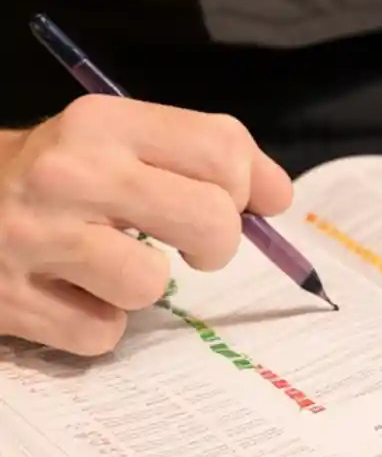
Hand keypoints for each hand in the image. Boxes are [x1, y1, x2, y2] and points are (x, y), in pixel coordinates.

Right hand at [0, 96, 292, 355]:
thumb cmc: (49, 178)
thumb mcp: (110, 142)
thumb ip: (197, 157)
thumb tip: (279, 197)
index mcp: (101, 123)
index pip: (221, 149)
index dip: (251, 185)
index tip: (247, 203)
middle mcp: (68, 174)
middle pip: (210, 219)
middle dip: (217, 243)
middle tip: (193, 244)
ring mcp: (32, 238)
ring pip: (154, 285)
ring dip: (141, 286)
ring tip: (104, 264)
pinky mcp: (9, 301)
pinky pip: (102, 333)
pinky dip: (94, 323)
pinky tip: (64, 292)